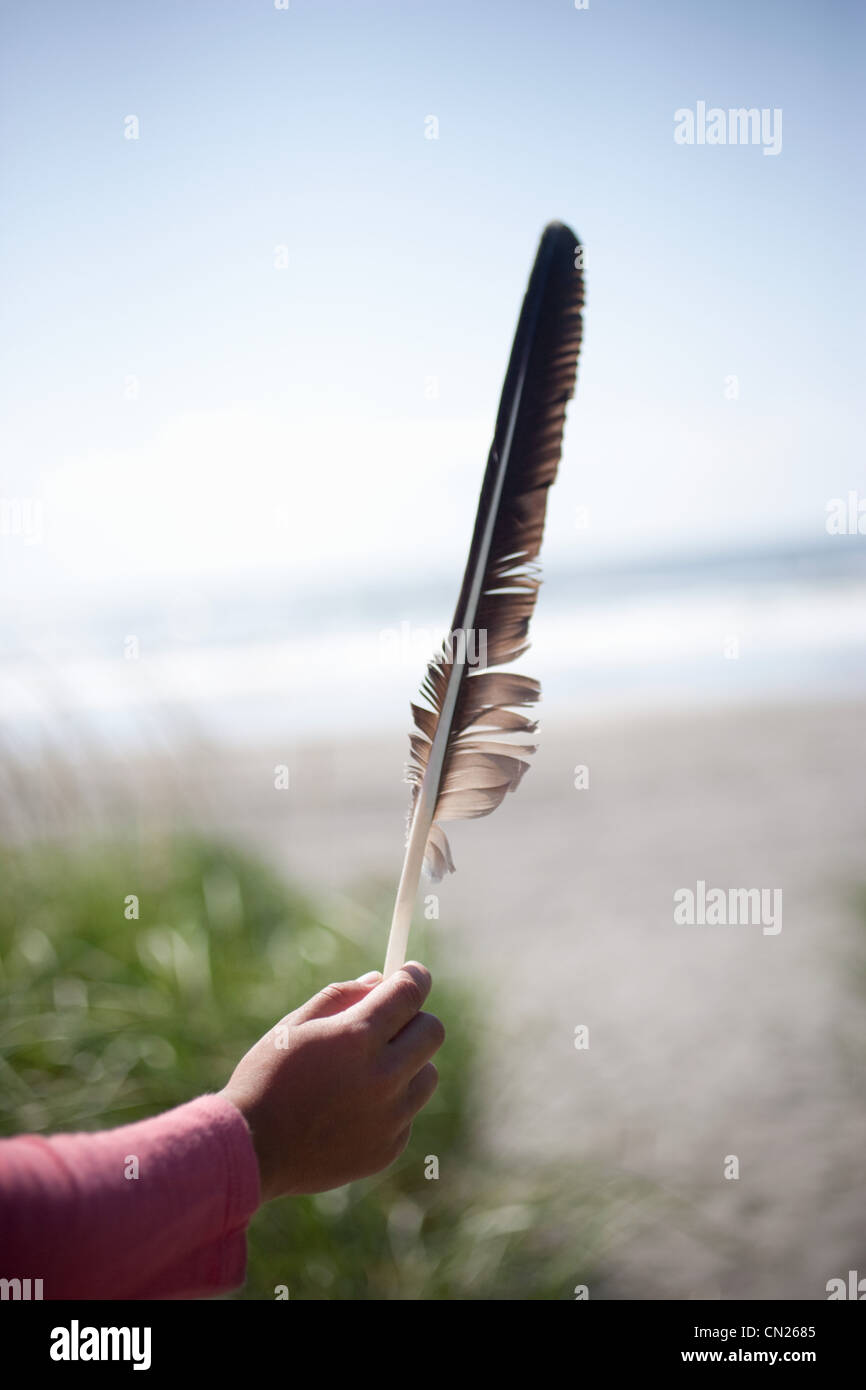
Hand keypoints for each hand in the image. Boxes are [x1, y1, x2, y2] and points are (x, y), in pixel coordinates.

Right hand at [220, 962, 443, 1201]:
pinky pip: (408, 1113)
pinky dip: (391, 1104)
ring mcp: (390, 1117)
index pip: (409, 994)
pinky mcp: (389, 1148)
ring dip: (407, 1064)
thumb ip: (341, 996)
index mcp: (356, 1038)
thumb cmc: (266, 1078)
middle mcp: (382, 1077)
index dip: (414, 977)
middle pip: (432, 1031)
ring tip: (364, 1074)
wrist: (251, 1152)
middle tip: (388, 1024)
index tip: (412, 974)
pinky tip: (351, 1110)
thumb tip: (380, 980)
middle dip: (414, 1019)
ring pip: (427, 1074)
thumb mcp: (294, 1025)